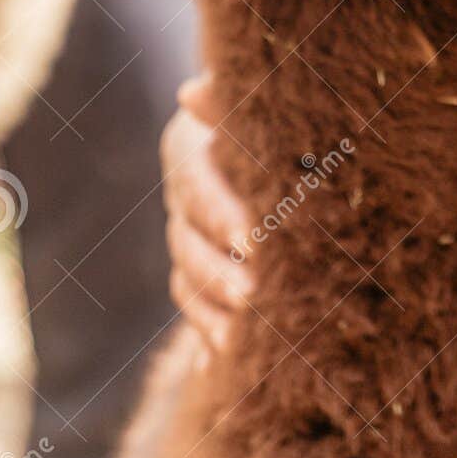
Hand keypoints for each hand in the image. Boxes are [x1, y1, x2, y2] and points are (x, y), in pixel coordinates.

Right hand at [161, 78, 253, 351]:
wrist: (275, 136)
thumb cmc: (276, 109)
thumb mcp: (260, 101)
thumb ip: (233, 101)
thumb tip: (192, 93)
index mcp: (189, 149)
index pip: (196, 184)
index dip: (219, 213)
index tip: (252, 238)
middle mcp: (180, 197)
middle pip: (186, 241)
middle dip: (218, 272)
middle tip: (253, 296)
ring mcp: (185, 238)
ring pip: (185, 280)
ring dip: (210, 311)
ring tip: (242, 336)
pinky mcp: (199, 272)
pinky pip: (194, 309)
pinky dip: (205, 335)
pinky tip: (219, 364)